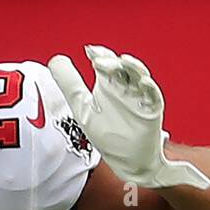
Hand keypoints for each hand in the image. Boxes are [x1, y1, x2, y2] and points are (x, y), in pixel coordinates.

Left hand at [47, 45, 209, 189]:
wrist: (126, 159)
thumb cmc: (106, 132)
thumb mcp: (82, 107)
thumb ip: (69, 84)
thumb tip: (55, 59)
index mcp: (108, 84)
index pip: (105, 63)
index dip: (99, 54)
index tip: (89, 51)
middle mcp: (125, 86)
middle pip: (121, 67)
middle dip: (111, 62)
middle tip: (98, 61)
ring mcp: (140, 97)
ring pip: (139, 76)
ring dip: (133, 67)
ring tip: (124, 61)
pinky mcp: (152, 110)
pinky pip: (153, 96)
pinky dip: (149, 87)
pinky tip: (143, 82)